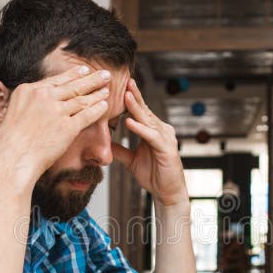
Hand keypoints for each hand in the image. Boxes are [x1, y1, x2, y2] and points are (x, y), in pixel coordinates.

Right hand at [0, 65, 110, 186]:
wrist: (11, 157)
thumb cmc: (8, 142)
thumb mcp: (12, 113)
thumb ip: (26, 104)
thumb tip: (32, 105)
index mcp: (28, 91)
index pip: (56, 80)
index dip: (73, 74)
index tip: (83, 70)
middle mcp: (43, 97)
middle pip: (73, 85)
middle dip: (91, 79)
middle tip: (104, 74)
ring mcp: (56, 111)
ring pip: (82, 99)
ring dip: (97, 93)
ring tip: (107, 89)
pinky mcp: (67, 127)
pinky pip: (86, 115)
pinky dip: (97, 109)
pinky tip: (105, 106)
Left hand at [112, 79, 188, 206]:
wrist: (168, 192)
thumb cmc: (153, 175)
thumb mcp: (131, 160)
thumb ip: (120, 150)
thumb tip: (104, 142)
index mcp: (153, 131)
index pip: (140, 111)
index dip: (130, 99)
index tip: (117, 86)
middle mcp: (161, 130)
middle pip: (145, 110)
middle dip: (134, 95)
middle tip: (124, 80)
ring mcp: (165, 138)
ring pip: (148, 120)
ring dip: (136, 108)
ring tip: (125, 95)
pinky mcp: (167, 149)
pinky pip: (151, 136)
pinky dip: (140, 129)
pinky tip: (129, 122)